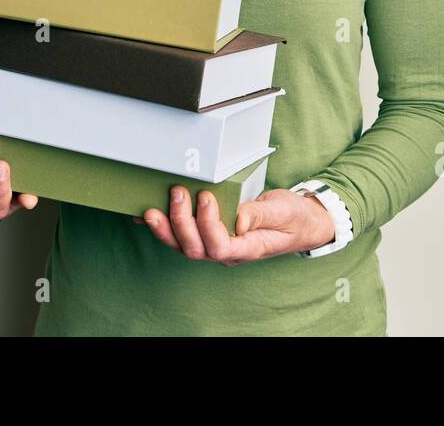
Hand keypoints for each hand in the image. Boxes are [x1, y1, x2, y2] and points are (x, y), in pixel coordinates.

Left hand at [133, 186, 334, 264]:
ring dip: (166, 229)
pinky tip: (146, 217)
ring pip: (183, 246)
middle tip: (178, 192)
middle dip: (182, 222)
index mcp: (248, 248)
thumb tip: (237, 217)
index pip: (220, 247)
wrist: (297, 223)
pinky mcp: (208, 235)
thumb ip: (260, 215)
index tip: (206, 198)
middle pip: (196, 248)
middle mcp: (228, 251)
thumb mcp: (283, 212)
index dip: (208, 225)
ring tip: (152, 209)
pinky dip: (162, 228)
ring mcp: (215, 245)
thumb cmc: (292, 218)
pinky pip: (181, 237)